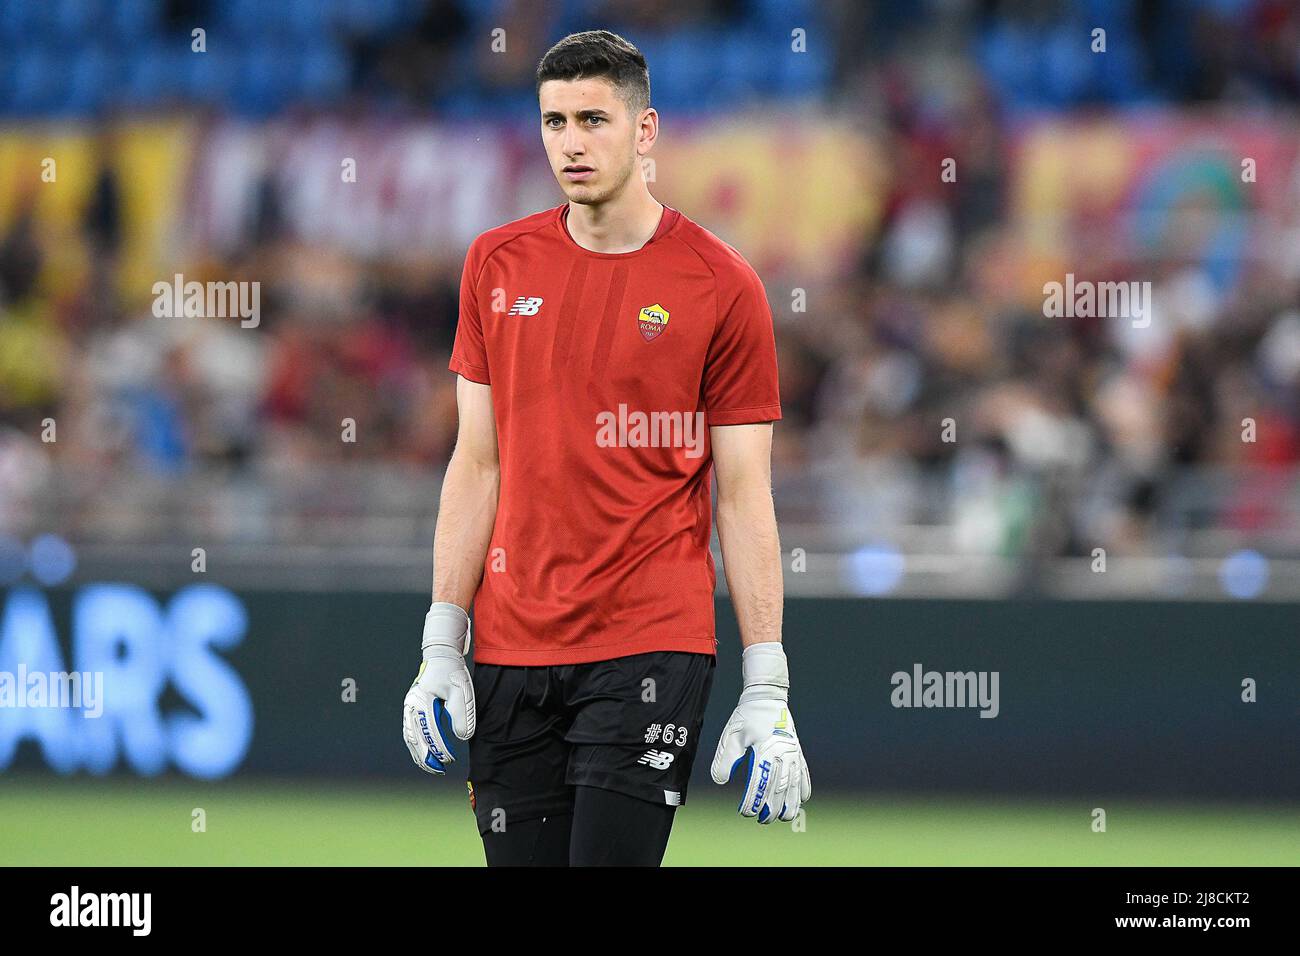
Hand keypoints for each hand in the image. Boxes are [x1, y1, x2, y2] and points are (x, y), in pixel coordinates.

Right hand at [402, 602, 475, 773]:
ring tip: (432, 767)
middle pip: (415, 737)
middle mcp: (411, 704)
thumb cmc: (452, 673)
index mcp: (422, 699)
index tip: (449, 758)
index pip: (430, 730)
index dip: (439, 747)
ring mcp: (409, 707)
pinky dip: (416, 746)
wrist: (441, 657)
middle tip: (440, 769)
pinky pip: (410, 732)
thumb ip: (462, 714)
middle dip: (427, 756)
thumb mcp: (462, 691)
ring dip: (419, 754)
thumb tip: (462, 737)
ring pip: (410, 736)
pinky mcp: (411, 709)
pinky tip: (424, 755)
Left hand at [710, 642, 810, 822]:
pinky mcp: (797, 751)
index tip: (745, 812)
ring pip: (795, 785)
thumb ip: (725, 760)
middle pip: (780, 789)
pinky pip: (804, 773)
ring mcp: (793, 753)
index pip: (760, 783)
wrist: (766, 698)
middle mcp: (783, 754)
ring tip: (784, 817)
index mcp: (766, 750)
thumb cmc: (746, 716)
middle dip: (771, 808)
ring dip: (790, 804)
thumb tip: (720, 781)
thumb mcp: (731, 736)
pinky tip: (801, 799)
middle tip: (761, 820)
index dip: (753, 801)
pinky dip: (804, 788)